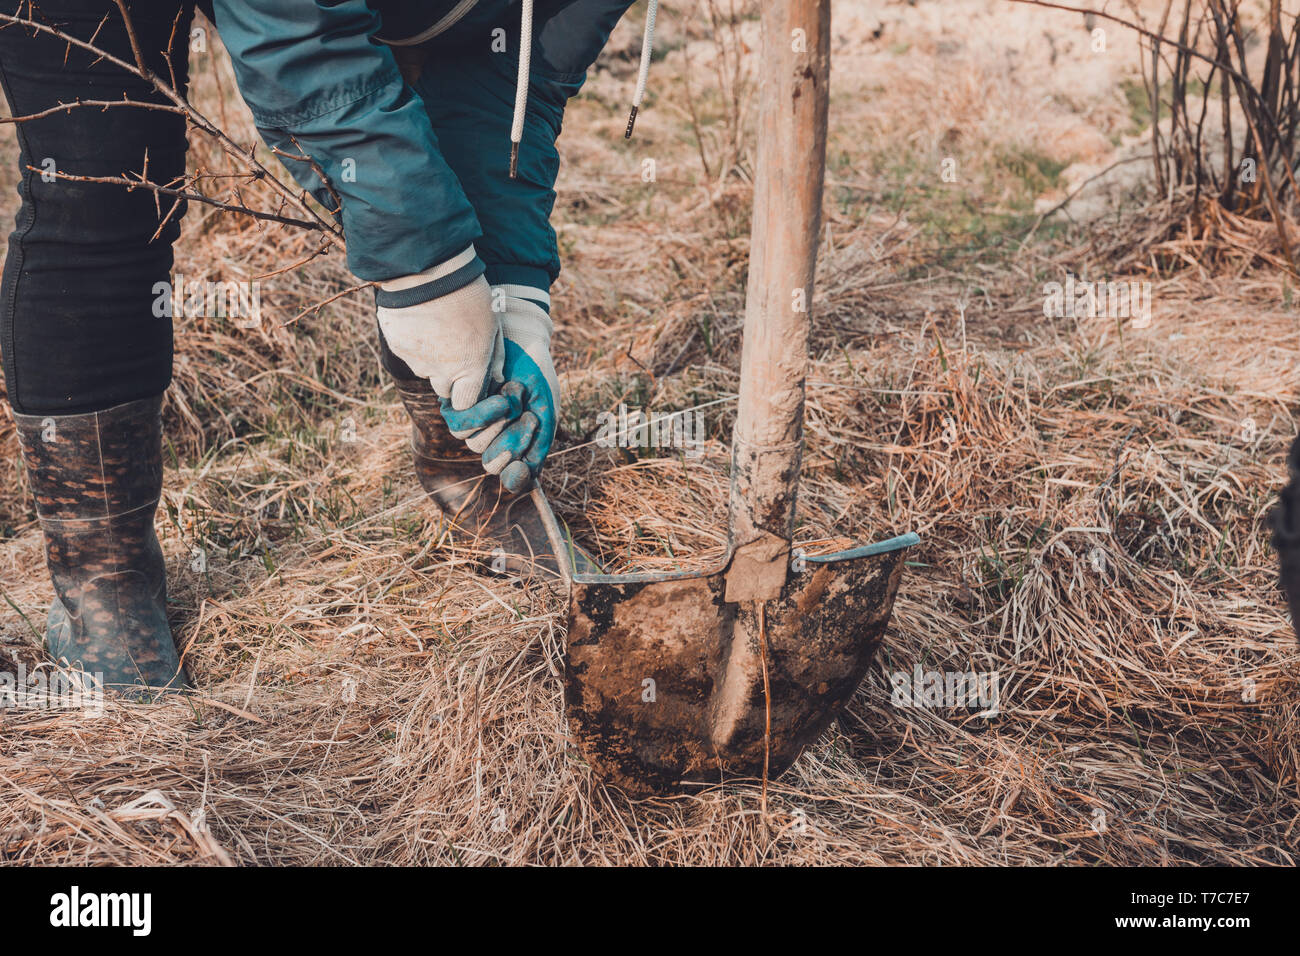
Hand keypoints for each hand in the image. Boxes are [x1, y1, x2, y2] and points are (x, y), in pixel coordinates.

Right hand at [376, 248, 518, 445]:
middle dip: (449, 377)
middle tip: (453, 349)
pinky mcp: (398, 347)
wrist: (429, 270)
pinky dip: (413, 342)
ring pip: (424, 370)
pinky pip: (407, 353)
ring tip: (436, 328)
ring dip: (430, 359)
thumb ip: (495, 355)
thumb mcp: (493, 322)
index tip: (469, 382)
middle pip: (444, 390)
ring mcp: (417, 361)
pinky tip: (420, 319)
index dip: (468, 395)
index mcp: (470, 368)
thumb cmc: (469, 294)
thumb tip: (496, 378)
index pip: (467, 404)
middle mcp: (442, 372)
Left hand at [477, 290, 559, 493]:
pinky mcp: (456, 405)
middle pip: (492, 463)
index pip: (510, 475)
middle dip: (512, 441)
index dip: (514, 474)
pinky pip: (460, 424)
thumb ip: (539, 447)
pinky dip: (482, 411)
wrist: (520, 338)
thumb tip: (527, 479)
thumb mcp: (546, 412)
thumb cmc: (536, 375)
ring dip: (501, 421)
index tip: (522, 467)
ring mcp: (473, 423)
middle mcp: (492, 438)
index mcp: (514, 445)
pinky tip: (498, 393)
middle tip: (528, 415)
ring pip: (476, 444)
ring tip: (514, 394)